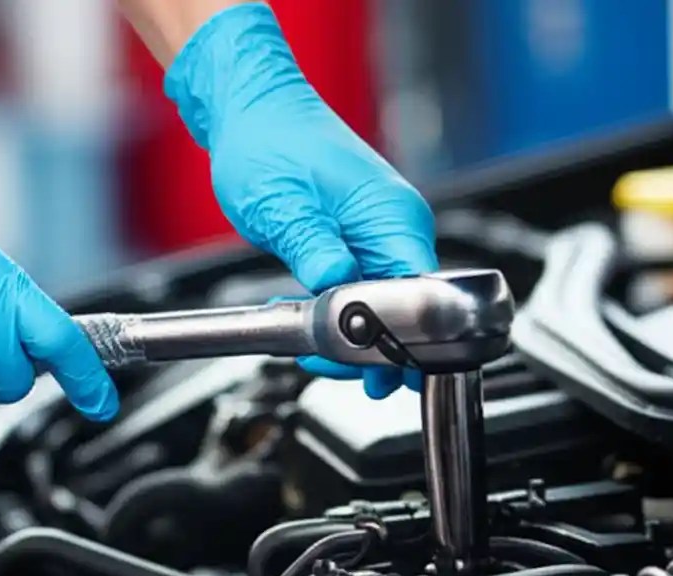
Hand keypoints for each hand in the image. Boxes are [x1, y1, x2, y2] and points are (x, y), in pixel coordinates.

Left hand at [164, 2, 437, 397]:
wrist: (252, 108)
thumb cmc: (268, 140)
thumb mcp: (283, 206)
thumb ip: (315, 252)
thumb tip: (337, 291)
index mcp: (391, 216)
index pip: (421, 295)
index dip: (398, 340)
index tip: (367, 370)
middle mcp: (397, 224)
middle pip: (405, 309)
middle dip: (367, 347)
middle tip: (322, 366)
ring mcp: (382, 231)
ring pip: (382, 304)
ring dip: (346, 330)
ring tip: (305, 344)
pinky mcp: (363, 237)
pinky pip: (364, 286)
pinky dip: (338, 308)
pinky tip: (307, 314)